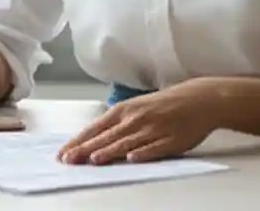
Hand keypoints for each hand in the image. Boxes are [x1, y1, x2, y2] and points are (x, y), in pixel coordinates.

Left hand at [57, 79, 219, 164]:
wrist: (197, 99)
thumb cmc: (162, 105)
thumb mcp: (135, 107)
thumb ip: (116, 123)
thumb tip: (92, 138)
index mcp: (124, 110)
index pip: (95, 128)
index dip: (78, 142)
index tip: (62, 153)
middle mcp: (135, 119)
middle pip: (106, 137)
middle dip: (86, 150)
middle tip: (69, 161)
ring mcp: (153, 129)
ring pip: (127, 143)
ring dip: (110, 151)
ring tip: (94, 160)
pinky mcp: (171, 140)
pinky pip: (155, 148)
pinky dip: (143, 153)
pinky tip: (132, 159)